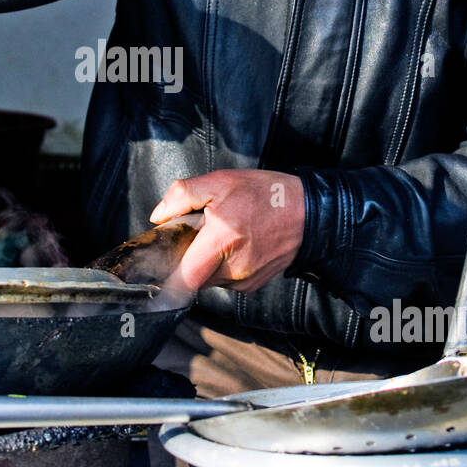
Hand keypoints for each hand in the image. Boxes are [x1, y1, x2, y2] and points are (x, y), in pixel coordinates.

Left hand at [149, 169, 304, 292]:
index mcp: (222, 240)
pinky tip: (235, 245)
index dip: (169, 272)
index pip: (184, 277)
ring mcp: (246, 279)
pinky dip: (223, 266)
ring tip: (221, 237)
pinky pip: (227, 280)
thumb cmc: (265, 194)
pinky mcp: (254, 284)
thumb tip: (158, 216)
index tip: (164, 259)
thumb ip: (183, 196)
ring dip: (207, 263)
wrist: (308, 213)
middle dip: (189, 259)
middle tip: (196, 236)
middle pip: (194, 278)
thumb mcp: (220, 181)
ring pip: (210, 279)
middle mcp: (234, 267)